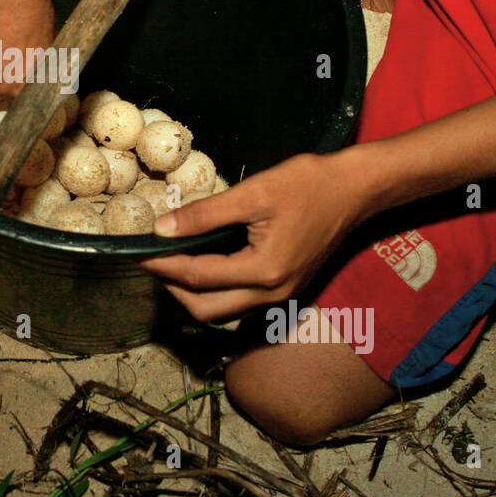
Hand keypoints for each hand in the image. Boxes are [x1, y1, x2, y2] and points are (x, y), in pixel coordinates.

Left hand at [141, 149, 377, 322]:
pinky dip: (215, 291)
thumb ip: (205, 214)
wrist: (356, 189)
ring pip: (223, 312)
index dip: (163, 265)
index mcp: (264, 271)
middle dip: (174, 289)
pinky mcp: (287, 288)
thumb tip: (163, 227)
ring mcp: (282, 295)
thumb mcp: (252, 192)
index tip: (139, 253)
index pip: (198, 277)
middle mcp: (273, 293)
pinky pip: (241, 303)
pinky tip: (205, 265)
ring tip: (173, 263)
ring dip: (193, 294)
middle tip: (153, 262)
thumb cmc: (309, 184)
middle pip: (207, 311)